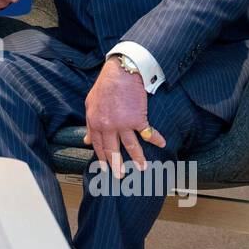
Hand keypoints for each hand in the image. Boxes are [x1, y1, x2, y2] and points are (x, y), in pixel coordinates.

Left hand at [82, 56, 165, 172]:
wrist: (120, 72)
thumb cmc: (105, 85)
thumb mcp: (90, 104)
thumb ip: (89, 123)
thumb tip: (86, 140)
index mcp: (95, 122)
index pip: (98, 145)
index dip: (102, 158)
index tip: (105, 168)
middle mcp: (108, 126)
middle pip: (113, 150)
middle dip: (117, 165)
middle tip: (121, 176)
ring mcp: (123, 124)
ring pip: (131, 146)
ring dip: (138, 158)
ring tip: (142, 167)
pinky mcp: (138, 119)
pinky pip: (148, 133)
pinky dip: (156, 139)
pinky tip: (162, 144)